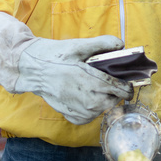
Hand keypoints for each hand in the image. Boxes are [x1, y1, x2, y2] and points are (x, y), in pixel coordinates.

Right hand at [0, 12, 131, 124]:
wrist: (32, 70)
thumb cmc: (55, 57)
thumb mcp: (79, 46)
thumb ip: (102, 43)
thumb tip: (121, 44)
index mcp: (93, 82)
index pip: (121, 90)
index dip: (128, 86)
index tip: (128, 82)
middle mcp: (88, 100)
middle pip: (115, 101)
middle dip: (116, 92)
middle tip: (109, 82)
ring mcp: (80, 111)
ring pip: (103, 110)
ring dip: (104, 100)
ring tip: (95, 88)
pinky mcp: (72, 117)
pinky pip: (90, 116)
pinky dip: (92, 109)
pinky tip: (85, 97)